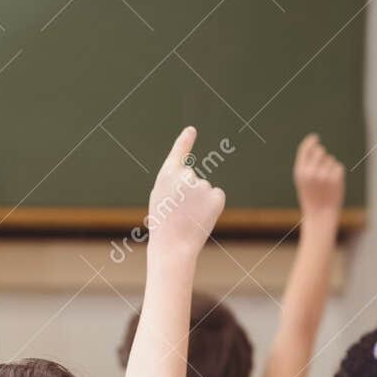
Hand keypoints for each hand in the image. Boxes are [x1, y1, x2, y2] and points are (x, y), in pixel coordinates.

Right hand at [147, 127, 224, 259]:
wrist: (174, 245)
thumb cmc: (163, 225)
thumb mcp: (160, 200)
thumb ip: (172, 184)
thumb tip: (190, 178)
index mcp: (167, 175)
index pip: (178, 153)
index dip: (185, 141)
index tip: (191, 130)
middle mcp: (186, 175)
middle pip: (192, 178)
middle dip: (189, 192)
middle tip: (179, 212)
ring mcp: (202, 184)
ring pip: (204, 189)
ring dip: (199, 202)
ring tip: (188, 217)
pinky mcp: (217, 195)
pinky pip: (216, 196)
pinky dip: (211, 206)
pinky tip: (201, 217)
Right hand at [292, 133, 344, 219]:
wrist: (320, 213)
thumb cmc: (310, 196)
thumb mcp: (303, 181)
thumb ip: (307, 165)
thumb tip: (318, 149)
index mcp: (300, 172)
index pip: (305, 150)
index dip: (310, 141)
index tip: (315, 137)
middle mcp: (310, 171)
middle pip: (320, 151)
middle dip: (322, 156)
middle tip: (321, 169)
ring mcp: (323, 174)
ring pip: (330, 160)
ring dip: (330, 168)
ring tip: (325, 182)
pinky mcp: (335, 177)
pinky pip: (338, 167)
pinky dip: (337, 173)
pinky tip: (332, 184)